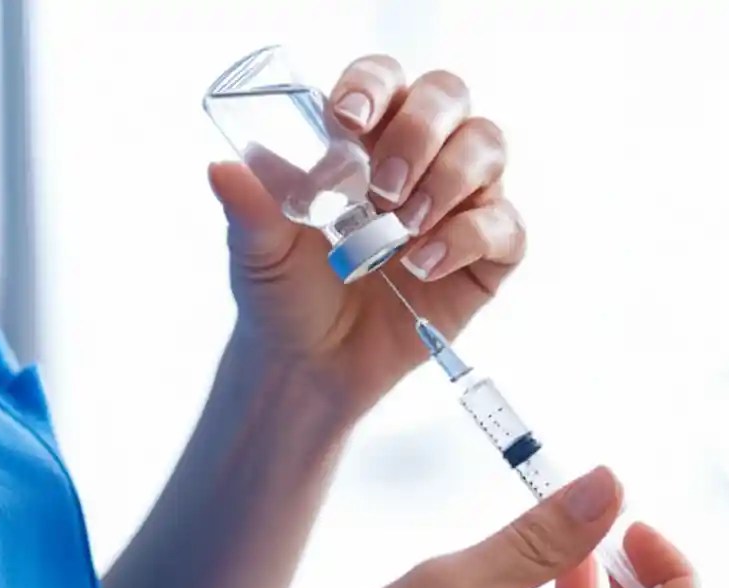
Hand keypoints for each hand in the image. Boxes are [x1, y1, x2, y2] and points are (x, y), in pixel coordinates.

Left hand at [209, 55, 522, 416]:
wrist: (309, 365)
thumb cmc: (285, 293)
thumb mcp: (258, 249)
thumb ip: (249, 206)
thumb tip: (222, 168)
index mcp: (363, 137)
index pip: (384, 81)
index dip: (373, 84)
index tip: (348, 119)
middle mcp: (419, 156)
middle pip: (447, 98)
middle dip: (421, 130)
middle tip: (385, 186)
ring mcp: (458, 202)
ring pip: (488, 147)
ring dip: (451, 177)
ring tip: (405, 225)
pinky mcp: (486, 255)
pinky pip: (505, 226)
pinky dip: (469, 238)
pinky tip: (423, 265)